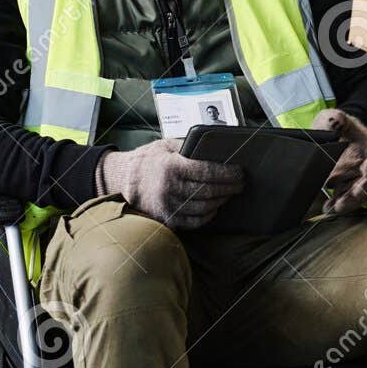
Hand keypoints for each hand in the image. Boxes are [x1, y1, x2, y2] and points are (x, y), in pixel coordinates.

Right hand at [96, 139, 244, 229]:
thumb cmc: (151, 159)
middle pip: (208, 191)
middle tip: (241, 183)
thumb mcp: (169, 145)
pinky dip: (208, 216)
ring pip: (204, 208)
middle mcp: (170, 188)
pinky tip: (215, 207)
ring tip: (230, 193)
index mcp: (172, 166)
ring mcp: (167, 206)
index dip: (227, 173)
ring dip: (221, 201)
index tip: (240, 172)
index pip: (207, 171)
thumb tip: (220, 150)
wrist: (125, 178)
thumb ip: (191, 147)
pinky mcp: (166, 219)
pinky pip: (193, 222)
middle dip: (229, 187)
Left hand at [312, 109, 366, 214]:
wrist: (332, 139)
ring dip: (349, 202)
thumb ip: (335, 119)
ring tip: (336, 206)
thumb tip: (335, 120)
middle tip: (354, 195)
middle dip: (364, 190)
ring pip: (359, 194)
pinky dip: (338, 204)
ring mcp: (357, 180)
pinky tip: (329, 207)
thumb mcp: (335, 118)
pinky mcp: (346, 188)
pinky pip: (345, 199)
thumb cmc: (338, 127)